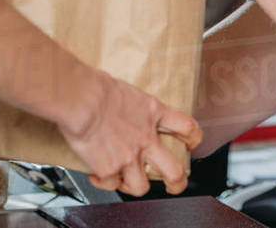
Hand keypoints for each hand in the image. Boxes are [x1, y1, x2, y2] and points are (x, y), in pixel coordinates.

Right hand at [62, 69, 202, 195]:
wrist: (82, 99)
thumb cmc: (97, 88)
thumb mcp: (127, 91)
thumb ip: (133, 106)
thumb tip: (124, 108)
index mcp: (152, 113)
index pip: (186, 126)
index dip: (193, 137)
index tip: (191, 142)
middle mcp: (145, 138)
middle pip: (174, 171)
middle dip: (177, 183)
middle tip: (174, 184)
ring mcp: (129, 157)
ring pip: (142, 187)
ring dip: (134, 186)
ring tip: (125, 181)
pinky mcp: (109, 169)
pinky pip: (110, 185)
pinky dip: (103, 182)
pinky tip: (97, 175)